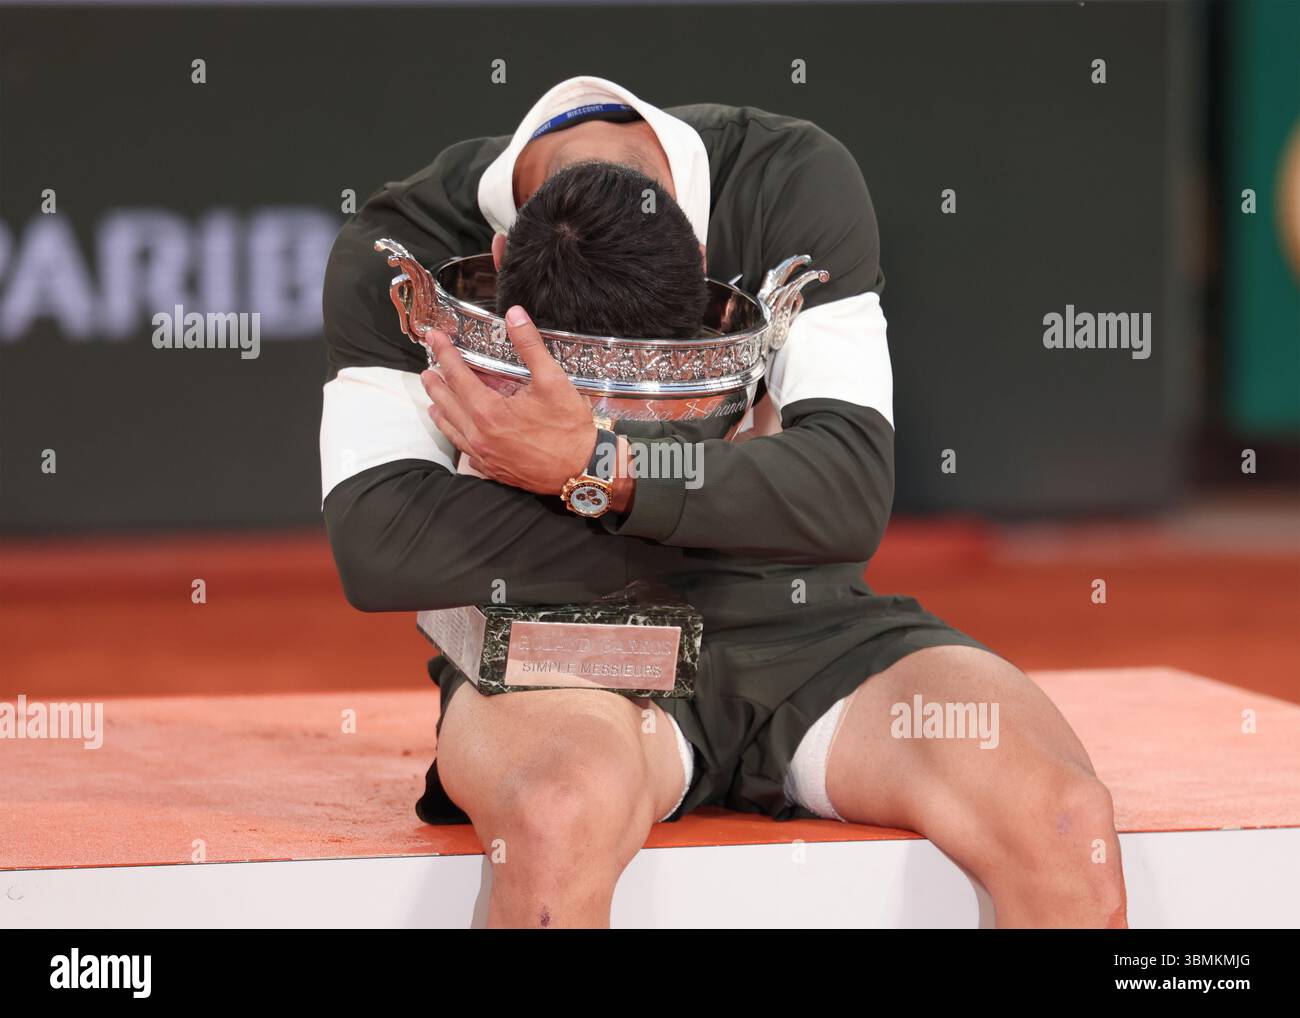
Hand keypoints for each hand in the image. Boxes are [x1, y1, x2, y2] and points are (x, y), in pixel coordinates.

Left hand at [420, 305, 596, 496]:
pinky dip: (455, 433)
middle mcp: (479, 436)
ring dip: (440, 409)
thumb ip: (529, 346)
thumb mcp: (552, 380)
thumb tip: (515, 315)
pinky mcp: (492, 469)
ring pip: (451, 429)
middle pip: (446, 403)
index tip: (434, 338)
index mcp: (489, 412)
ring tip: (433, 397)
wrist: (582, 471)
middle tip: (428, 367)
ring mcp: (483, 455)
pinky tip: (458, 429)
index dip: (444, 353)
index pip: (457, 375)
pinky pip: (463, 449)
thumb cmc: (569, 428)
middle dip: (435, 382)